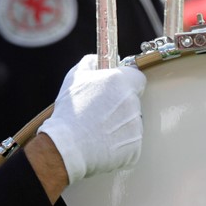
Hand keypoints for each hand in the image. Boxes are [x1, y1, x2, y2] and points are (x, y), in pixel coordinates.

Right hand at [38, 54, 146, 184]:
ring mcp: (136, 126)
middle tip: (101, 113)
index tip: (116, 89)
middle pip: (133, 101)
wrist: (68, 146)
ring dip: (120, 124)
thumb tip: (97, 59)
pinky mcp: (135, 146)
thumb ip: (90, 62)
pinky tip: (102, 143)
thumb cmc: (70, 113)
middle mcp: (132, 103)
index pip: (137, 78)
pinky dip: (119, 143)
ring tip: (98, 130)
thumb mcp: (74, 78)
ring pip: (132, 122)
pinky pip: (130, 142)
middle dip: (120, 105)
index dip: (127, 83)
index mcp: (120, 82)